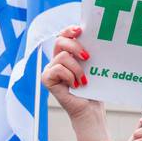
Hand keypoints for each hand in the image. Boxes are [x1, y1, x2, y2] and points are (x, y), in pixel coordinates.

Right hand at [42, 26, 108, 140]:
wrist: (91, 110)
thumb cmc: (93, 90)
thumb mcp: (93, 67)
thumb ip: (88, 52)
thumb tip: (94, 37)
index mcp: (67, 55)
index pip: (63, 35)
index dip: (69, 30)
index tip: (80, 30)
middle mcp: (56, 60)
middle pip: (59, 41)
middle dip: (74, 46)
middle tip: (87, 57)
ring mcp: (50, 70)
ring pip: (61, 57)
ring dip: (76, 68)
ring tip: (84, 80)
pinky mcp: (47, 79)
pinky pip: (57, 69)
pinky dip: (69, 76)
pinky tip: (75, 85)